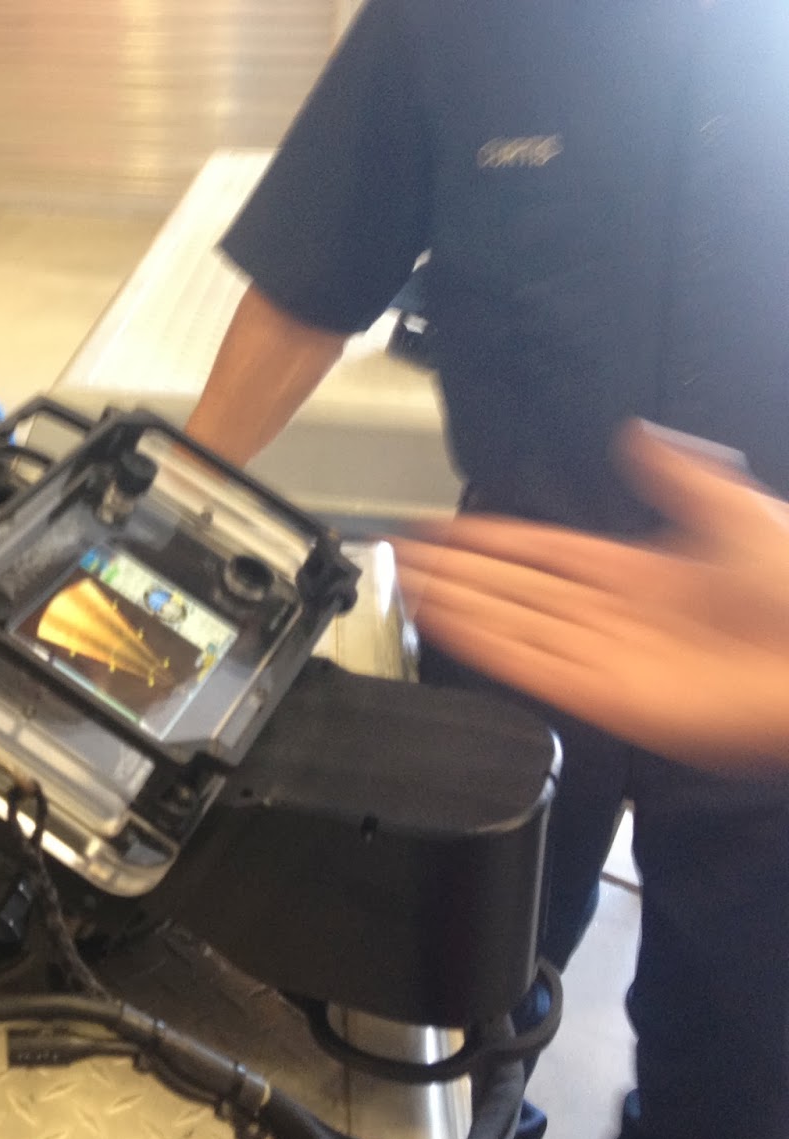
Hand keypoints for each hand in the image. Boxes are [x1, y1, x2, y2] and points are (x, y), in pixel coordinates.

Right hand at [392, 422, 788, 773]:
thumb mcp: (740, 513)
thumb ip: (682, 477)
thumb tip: (638, 436)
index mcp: (640, 575)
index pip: (543, 553)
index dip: (490, 540)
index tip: (444, 526)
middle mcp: (611, 616)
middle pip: (514, 589)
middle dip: (457, 570)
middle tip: (403, 551)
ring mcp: (603, 657)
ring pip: (509, 624)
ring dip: (454, 603)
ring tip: (404, 581)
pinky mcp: (602, 697)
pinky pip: (526, 664)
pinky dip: (478, 642)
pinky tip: (441, 620)